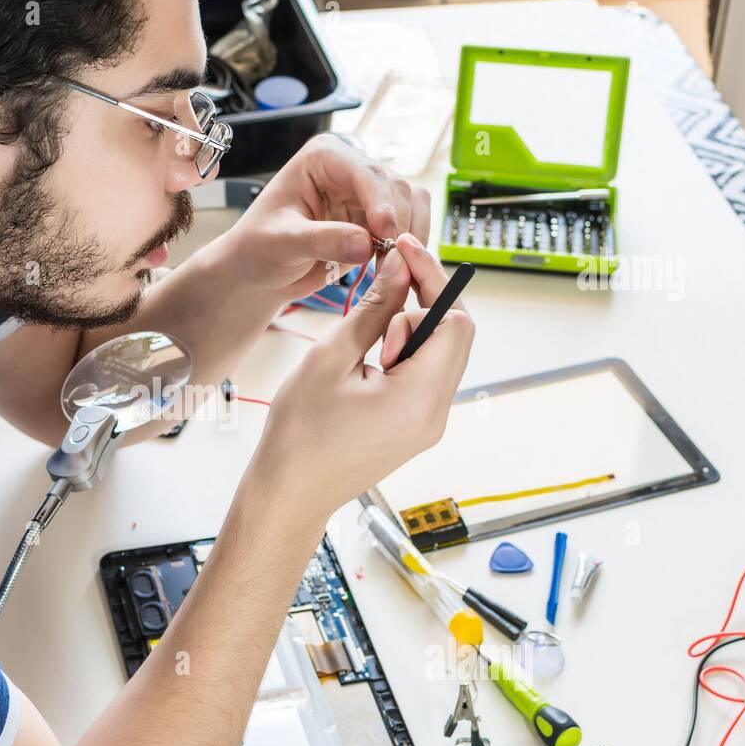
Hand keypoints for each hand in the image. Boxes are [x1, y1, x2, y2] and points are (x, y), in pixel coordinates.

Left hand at [209, 134, 430, 301]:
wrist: (258, 271)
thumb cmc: (258, 248)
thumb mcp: (283, 243)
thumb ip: (322, 240)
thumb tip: (364, 245)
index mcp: (323, 157)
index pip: (364, 172)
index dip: (380, 203)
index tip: (385, 236)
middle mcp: (350, 167)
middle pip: (394, 187)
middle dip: (397, 225)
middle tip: (390, 262)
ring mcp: (366, 192)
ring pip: (410, 203)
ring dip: (409, 235)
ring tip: (391, 267)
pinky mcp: (376, 217)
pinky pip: (410, 222)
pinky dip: (410, 244)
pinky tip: (396, 266)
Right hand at [248, 235, 473, 520]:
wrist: (289, 493)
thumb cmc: (299, 434)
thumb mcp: (332, 357)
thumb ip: (373, 307)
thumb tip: (399, 267)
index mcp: (419, 398)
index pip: (455, 321)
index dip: (433, 279)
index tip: (404, 252)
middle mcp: (435, 415)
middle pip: (454, 337)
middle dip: (421, 304)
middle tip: (380, 294)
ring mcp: (427, 425)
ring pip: (439, 355)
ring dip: (408, 333)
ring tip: (364, 346)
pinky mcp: (414, 429)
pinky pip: (424, 378)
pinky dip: (403, 356)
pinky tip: (367, 360)